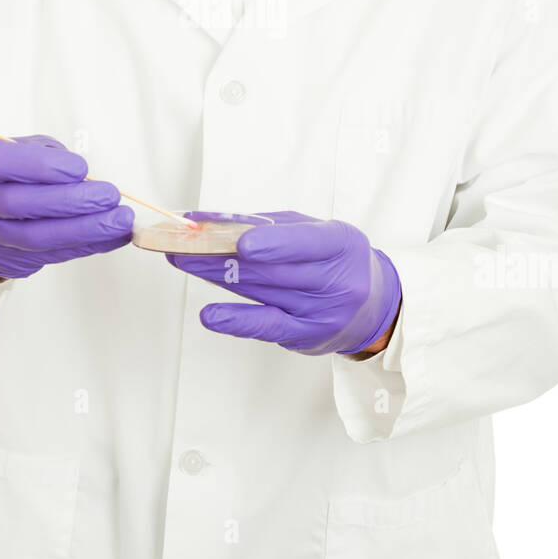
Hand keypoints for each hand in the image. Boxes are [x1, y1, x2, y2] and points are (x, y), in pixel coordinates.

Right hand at [0, 135, 133, 279]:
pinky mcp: (7, 259)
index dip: (41, 165)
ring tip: (119, 220)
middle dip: (70, 201)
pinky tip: (113, 236)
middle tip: (109, 195)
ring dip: (84, 229)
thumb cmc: (4, 174)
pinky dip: (87, 245)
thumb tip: (85, 178)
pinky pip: (51, 255)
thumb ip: (47, 155)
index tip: (80, 168)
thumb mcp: (18, 150)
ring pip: (35, 238)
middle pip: (18, 205)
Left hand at [165, 210, 400, 355]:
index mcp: (341, 244)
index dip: (274, 243)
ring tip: (183, 260)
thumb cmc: (337, 260)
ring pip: (262, 292)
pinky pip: (267, 327)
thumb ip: (275, 225)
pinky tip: (211, 315)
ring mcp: (321, 313)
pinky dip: (236, 320)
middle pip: (272, 269)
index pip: (307, 243)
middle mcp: (335, 282)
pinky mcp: (305, 337)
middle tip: (183, 242)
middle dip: (221, 254)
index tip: (240, 242)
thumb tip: (218, 221)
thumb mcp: (320, 232)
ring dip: (216, 275)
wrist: (374, 306)